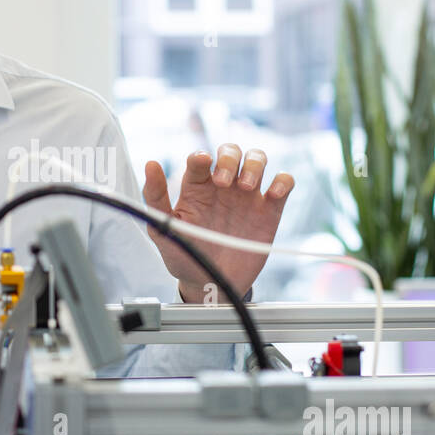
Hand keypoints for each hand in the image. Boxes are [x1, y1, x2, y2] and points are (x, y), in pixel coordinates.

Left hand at [142, 145, 293, 303]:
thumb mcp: (164, 229)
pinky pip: (283, 183)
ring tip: (246, 186)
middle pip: (231, 151)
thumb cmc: (185, 255)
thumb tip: (151, 163)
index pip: (200, 159)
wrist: (210, 284)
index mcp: (197, 187)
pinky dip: (283, 181)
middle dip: (229, 158)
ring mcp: (247, 196)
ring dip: (255, 164)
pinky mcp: (269, 210)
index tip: (202, 163)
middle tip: (224, 182)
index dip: (201, 156)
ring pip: (258, 159)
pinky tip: (274, 193)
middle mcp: (223, 186)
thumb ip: (156, 197)